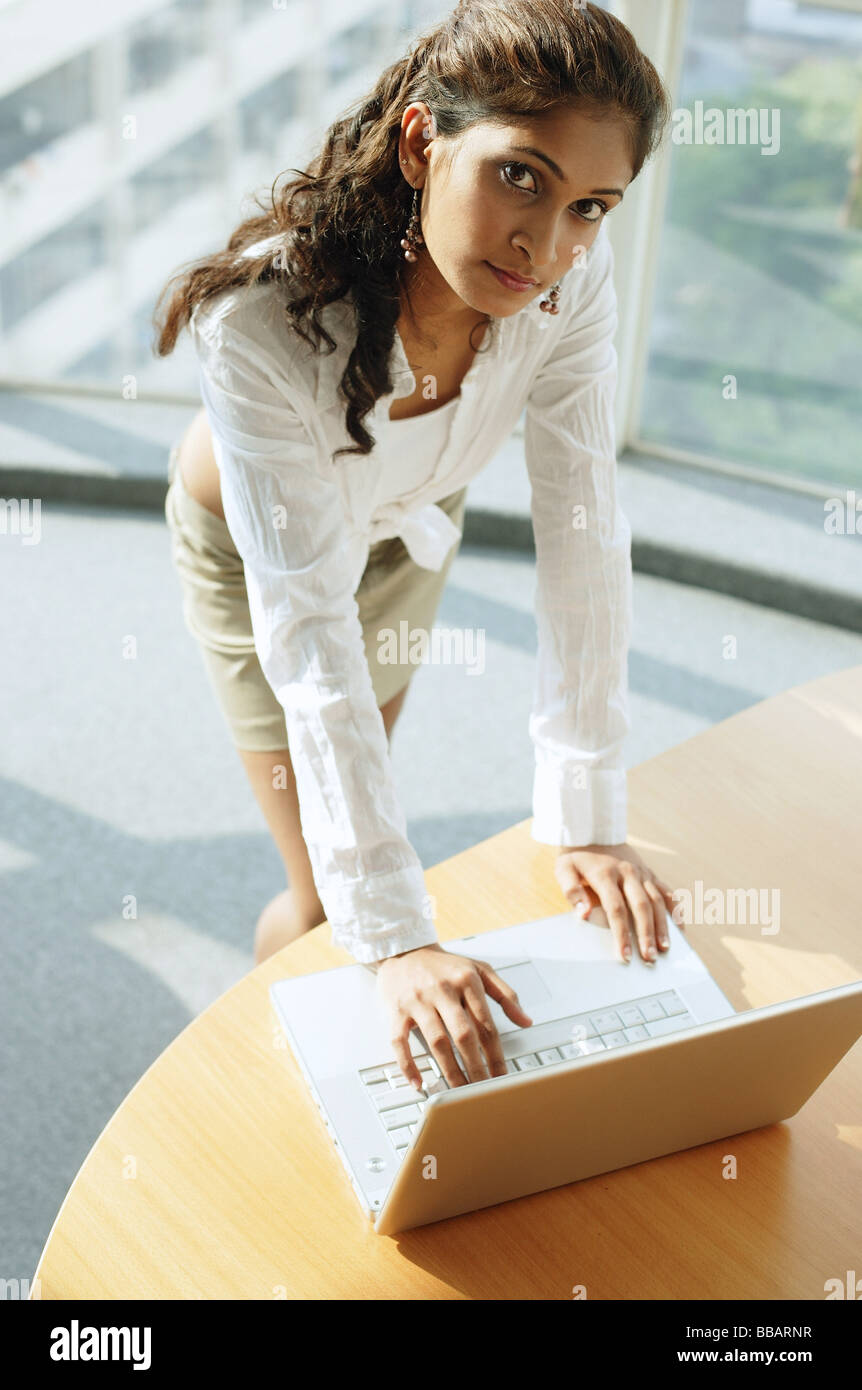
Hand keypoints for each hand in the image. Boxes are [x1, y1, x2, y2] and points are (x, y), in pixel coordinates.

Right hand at [376, 943, 533, 1088]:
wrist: (405, 950)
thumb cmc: (444, 965)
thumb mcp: (480, 970)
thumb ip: (505, 995)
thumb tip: (526, 1021)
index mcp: (467, 981)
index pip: (486, 1024)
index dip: (496, 1054)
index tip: (502, 1076)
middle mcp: (443, 990)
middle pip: (463, 1035)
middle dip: (476, 1066)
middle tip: (483, 1090)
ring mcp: (418, 1001)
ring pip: (436, 1042)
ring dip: (449, 1070)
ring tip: (459, 1092)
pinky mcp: (396, 1010)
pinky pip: (400, 1042)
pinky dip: (408, 1064)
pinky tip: (418, 1082)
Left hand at [554, 842, 676, 964]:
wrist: (593, 832)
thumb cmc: (577, 858)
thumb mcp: (564, 870)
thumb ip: (571, 891)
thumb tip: (583, 913)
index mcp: (606, 874)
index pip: (616, 908)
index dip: (621, 933)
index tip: (624, 955)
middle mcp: (627, 873)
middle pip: (641, 906)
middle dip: (646, 934)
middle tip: (650, 958)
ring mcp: (642, 873)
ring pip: (658, 901)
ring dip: (663, 926)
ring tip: (665, 949)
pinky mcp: (651, 873)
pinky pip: (667, 892)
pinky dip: (676, 910)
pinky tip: (680, 929)